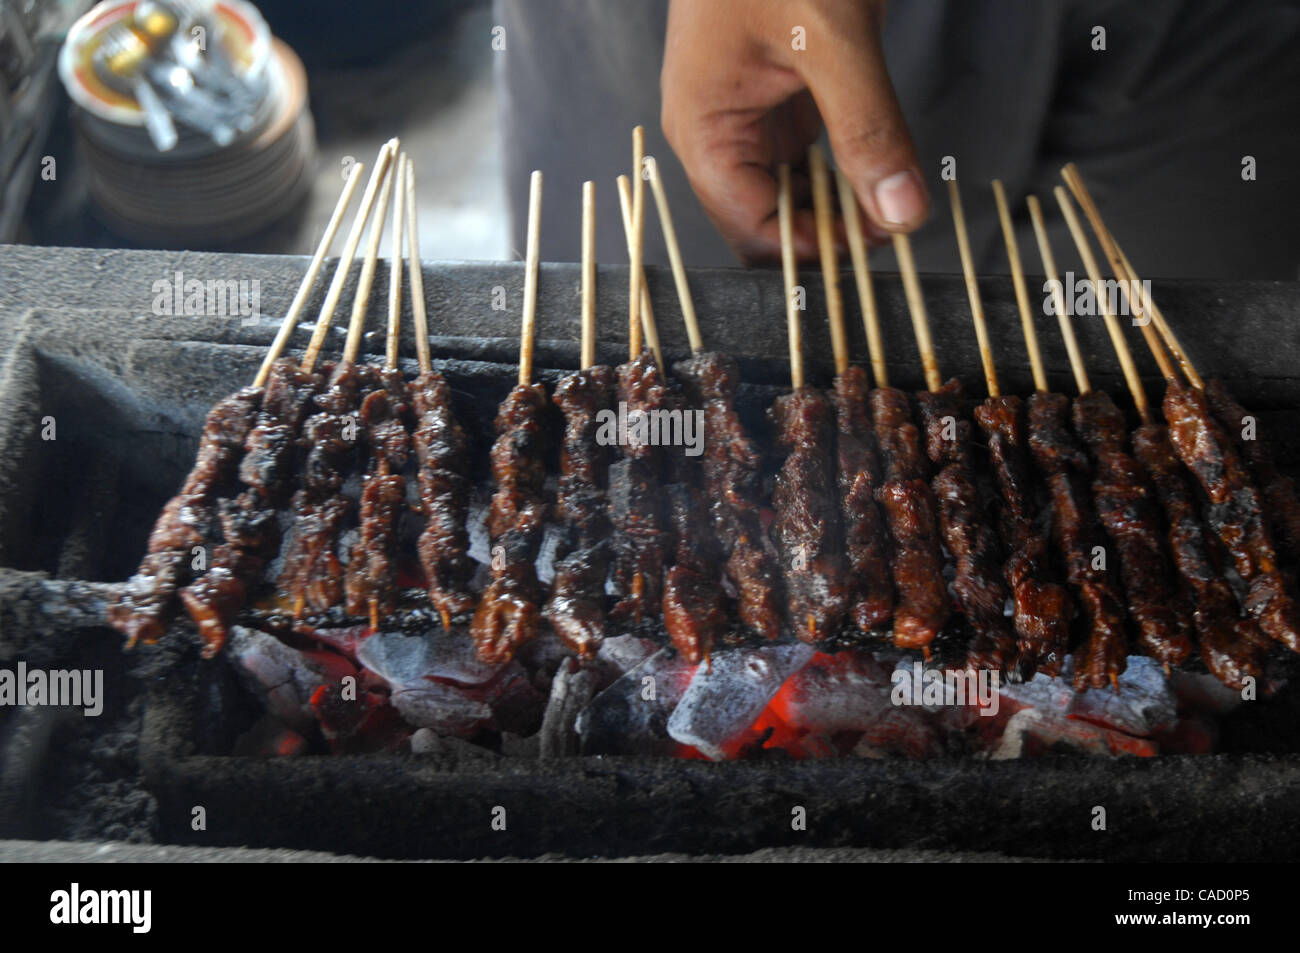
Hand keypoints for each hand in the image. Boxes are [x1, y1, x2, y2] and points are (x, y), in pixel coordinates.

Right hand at [661, 0, 926, 262]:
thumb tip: (902, 214)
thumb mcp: (835, 39)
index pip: (753, 229)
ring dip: (840, 208)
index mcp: (705, 129)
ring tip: (895, 205)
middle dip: (829, 234)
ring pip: (792, 196)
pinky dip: (844, 173)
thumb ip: (869, 128)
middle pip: (769, 222)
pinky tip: (881, 173)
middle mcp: (719, 134)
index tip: (880, 245)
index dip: (814, 250)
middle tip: (897, 226)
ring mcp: (748, 117)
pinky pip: (808, 160)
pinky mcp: (780, 97)